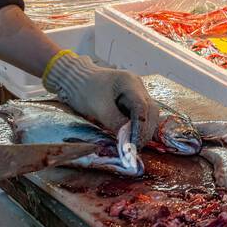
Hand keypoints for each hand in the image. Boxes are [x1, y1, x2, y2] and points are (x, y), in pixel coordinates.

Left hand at [44, 53, 158, 146]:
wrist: (76, 80)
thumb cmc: (85, 89)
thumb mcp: (98, 106)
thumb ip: (114, 121)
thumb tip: (127, 139)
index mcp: (130, 82)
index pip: (142, 106)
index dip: (142, 125)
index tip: (136, 142)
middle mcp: (138, 87)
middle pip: (151, 110)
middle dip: (146, 130)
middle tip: (137, 147)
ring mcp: (137, 94)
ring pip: (148, 114)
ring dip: (144, 130)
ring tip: (135, 145)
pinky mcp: (132, 102)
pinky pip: (140, 116)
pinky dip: (138, 128)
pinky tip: (132, 138)